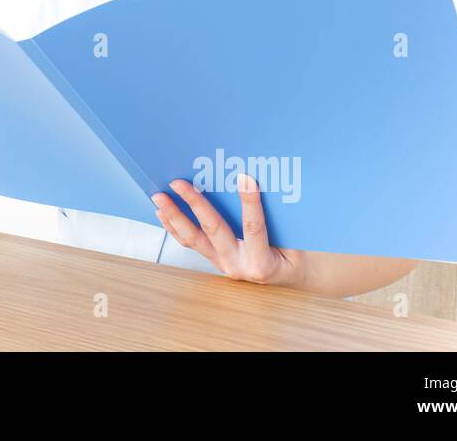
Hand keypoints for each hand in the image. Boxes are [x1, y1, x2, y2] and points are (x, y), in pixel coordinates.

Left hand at [151, 174, 307, 286]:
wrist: (288, 278)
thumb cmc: (295, 256)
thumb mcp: (296, 242)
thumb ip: (280, 219)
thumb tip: (263, 182)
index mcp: (263, 262)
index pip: (255, 228)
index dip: (250, 203)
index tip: (244, 178)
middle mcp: (239, 265)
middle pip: (214, 230)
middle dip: (195, 204)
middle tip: (179, 183)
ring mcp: (223, 264)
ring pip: (194, 240)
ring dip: (175, 216)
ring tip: (159, 197)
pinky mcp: (214, 260)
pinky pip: (191, 244)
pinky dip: (174, 227)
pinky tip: (162, 212)